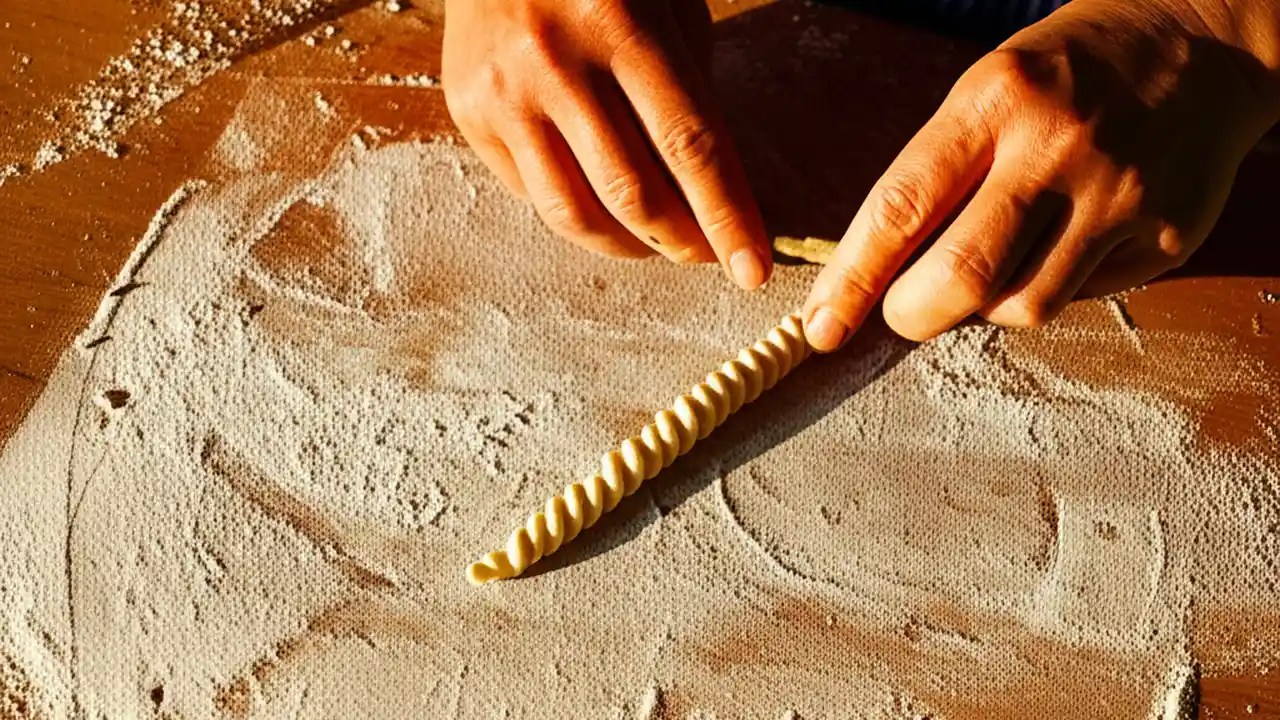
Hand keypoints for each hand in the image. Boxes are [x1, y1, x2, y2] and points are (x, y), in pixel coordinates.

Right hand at [442, 0, 771, 288]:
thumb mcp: (667, 4)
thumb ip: (689, 90)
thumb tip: (713, 190)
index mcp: (618, 22)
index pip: (688, 143)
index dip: (726, 216)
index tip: (752, 268)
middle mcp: (553, 62)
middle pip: (631, 192)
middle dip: (680, 240)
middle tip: (706, 254)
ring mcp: (503, 92)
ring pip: (573, 213)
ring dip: (627, 246)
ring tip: (656, 244)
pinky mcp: (468, 114)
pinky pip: (532, 194)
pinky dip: (578, 213)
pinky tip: (601, 205)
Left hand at [803, 0, 1279, 349]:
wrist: (1200, 44)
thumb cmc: (1064, 77)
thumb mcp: (986, 93)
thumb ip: (937, 179)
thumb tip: (877, 280)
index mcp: (995, 99)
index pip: (901, 207)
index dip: (852, 280)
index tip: (820, 326)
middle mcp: (1059, 145)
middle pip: (963, 277)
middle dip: (912, 314)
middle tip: (904, 312)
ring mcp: (1121, 194)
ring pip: (1024, 306)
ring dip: (985, 308)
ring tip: (994, 266)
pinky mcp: (1169, 235)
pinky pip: (1084, 299)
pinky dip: (1053, 289)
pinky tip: (1065, 246)